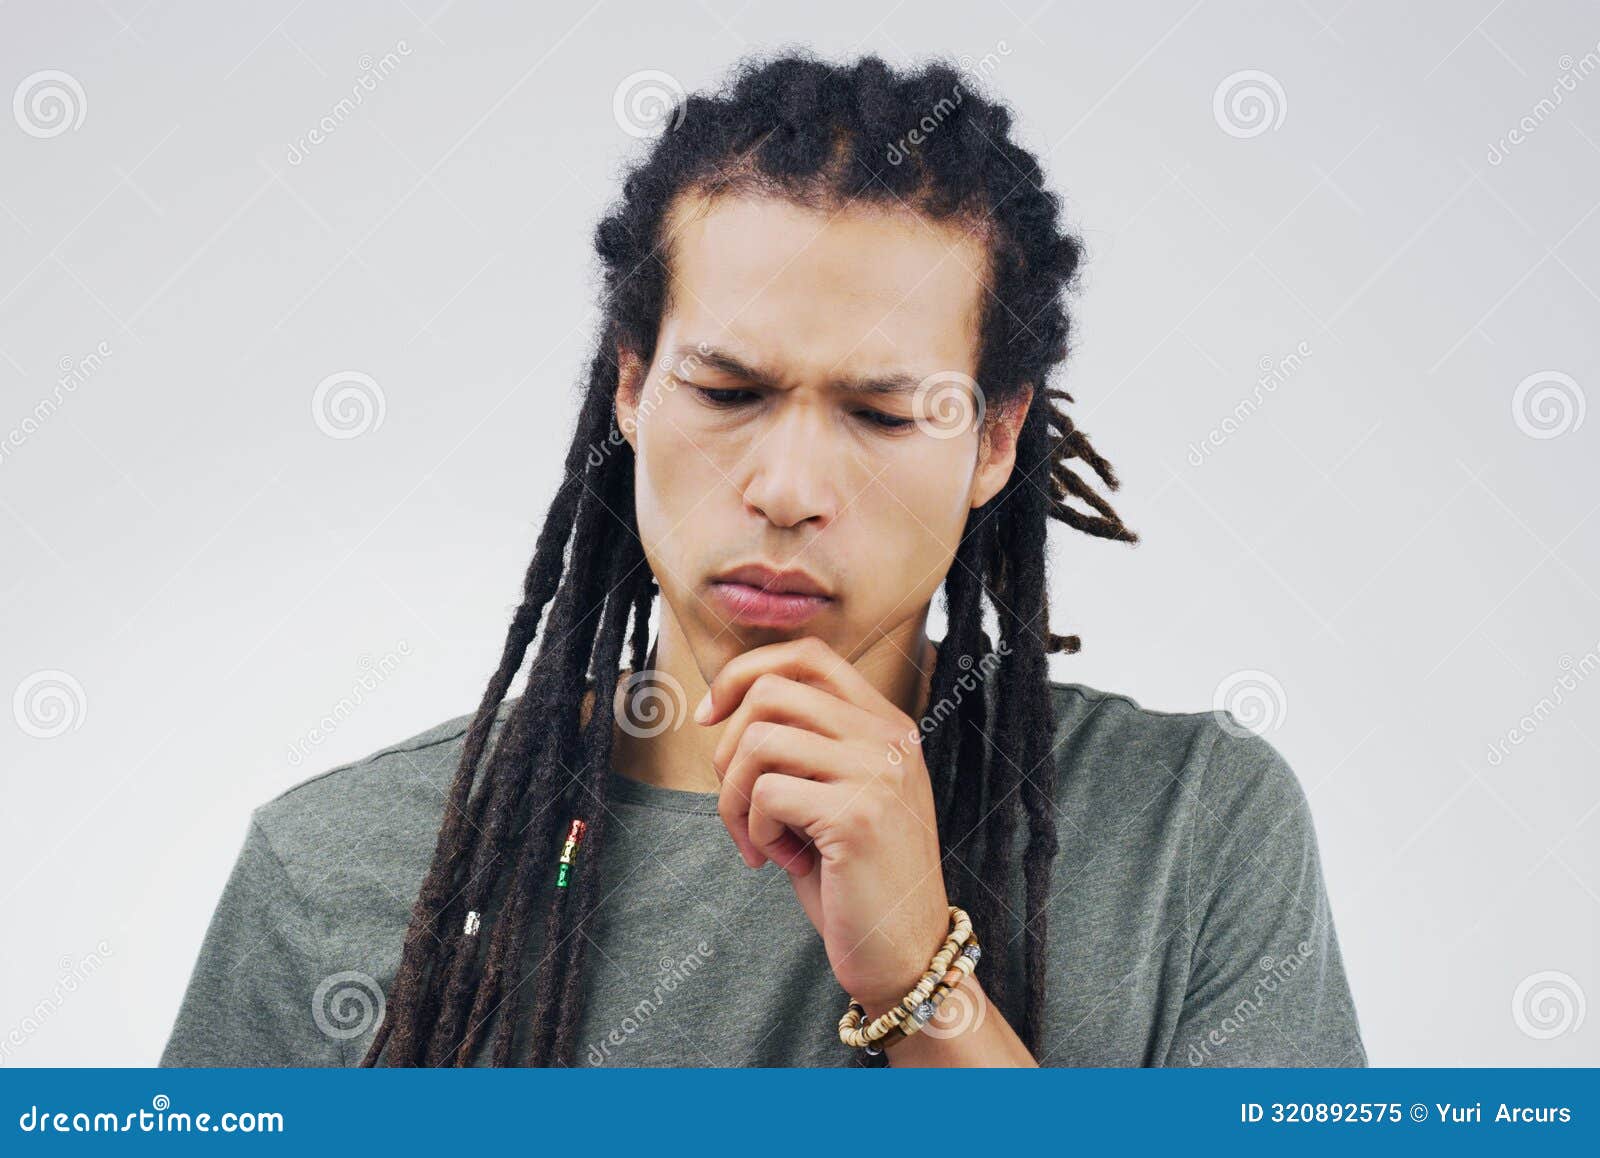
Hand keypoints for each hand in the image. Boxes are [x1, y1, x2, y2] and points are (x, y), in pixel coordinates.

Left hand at [695, 636, 950, 1017]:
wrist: (903, 951)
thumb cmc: (854, 875)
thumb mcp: (835, 793)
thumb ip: (803, 745)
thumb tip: (722, 707)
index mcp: (886, 724)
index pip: (808, 656)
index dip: (745, 673)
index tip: (709, 717)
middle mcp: (887, 738)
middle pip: (772, 691)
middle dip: (728, 748)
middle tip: (736, 802)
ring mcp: (876, 773)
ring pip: (759, 741)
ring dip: (734, 797)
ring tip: (758, 839)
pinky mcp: (856, 815)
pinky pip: (765, 794)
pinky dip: (753, 830)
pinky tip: (778, 861)